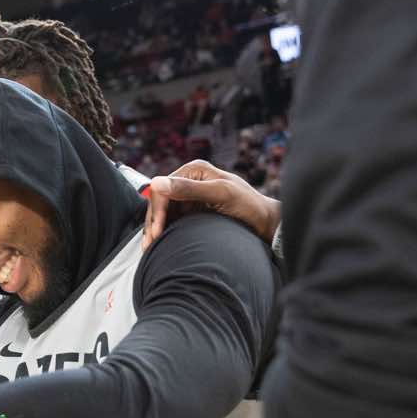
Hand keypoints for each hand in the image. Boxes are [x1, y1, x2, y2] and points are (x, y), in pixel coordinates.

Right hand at [142, 160, 281, 250]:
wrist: (266, 224)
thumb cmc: (249, 206)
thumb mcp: (220, 194)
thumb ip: (189, 188)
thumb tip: (157, 182)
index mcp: (194, 170)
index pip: (163, 188)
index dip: (156, 210)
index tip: (156, 232)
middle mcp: (190, 181)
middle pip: (160, 201)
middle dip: (153, 222)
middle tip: (150, 244)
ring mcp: (190, 197)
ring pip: (163, 212)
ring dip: (155, 229)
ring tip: (150, 247)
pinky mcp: (192, 212)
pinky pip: (172, 220)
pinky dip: (164, 232)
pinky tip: (159, 244)